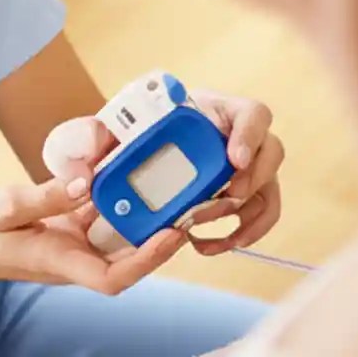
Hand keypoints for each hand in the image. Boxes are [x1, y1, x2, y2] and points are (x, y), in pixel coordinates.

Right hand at [0, 178, 187, 294]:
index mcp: (60, 261)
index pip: (114, 278)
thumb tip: (86, 181)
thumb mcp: (7, 208)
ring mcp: (71, 243)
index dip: (148, 260)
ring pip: (118, 234)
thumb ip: (47, 195)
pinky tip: (125, 169)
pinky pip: (99, 216)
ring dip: (143, 213)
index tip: (171, 234)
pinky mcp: (65, 229)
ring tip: (170, 183)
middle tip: (188, 201)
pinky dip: (115, 197)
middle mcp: (73, 257)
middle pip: (128, 257)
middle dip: (160, 234)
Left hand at [42, 88, 284, 255]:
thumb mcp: (92, 134)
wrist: (112, 165)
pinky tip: (209, 246)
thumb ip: (86, 138)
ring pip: (268, 188)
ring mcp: (238, 168)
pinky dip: (242, 234)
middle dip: (254, 177)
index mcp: (209, 110)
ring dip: (248, 214)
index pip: (251, 113)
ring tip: (208, 230)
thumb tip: (97, 151)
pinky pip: (256, 216)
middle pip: (271, 151)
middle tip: (225, 197)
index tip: (231, 158)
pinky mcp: (235, 196)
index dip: (249, 134)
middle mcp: (233, 137)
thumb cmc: (108, 141)